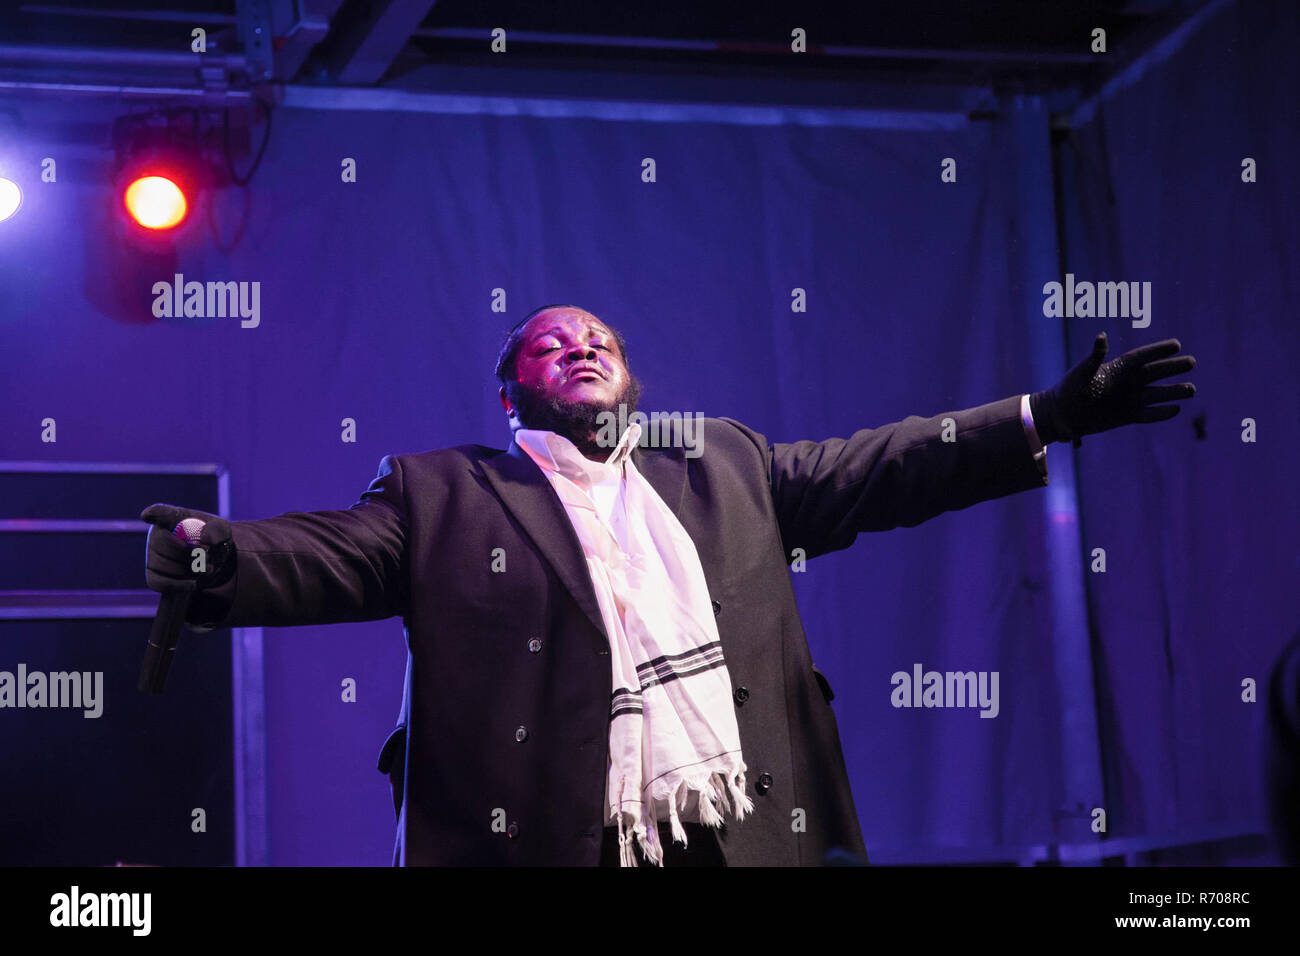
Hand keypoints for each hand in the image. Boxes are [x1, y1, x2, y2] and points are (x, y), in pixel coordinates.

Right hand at [141, 503, 235, 592]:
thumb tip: (204, 539)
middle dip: (188, 553)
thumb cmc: (213, 540)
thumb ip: (217, 530)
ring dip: (190, 570)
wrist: (213, 562)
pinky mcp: (153, 576)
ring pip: (164, 565)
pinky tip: (194, 583)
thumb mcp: (221, 530)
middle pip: (162, 543)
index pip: (159, 512)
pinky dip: (180, 585)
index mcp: (172, 518)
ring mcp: (152, 556)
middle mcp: (156, 535)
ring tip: (208, 568)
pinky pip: (160, 583)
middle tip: (208, 557)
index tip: (147, 515)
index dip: (152, 514)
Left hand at [1030, 333, 1196, 444]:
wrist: (1061, 414)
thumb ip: (1095, 357)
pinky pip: (1149, 414)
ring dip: (1174, 392)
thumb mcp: (1082, 373)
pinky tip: (1176, 409)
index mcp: (1116, 368)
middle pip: (1154, 373)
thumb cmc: (1069, 390)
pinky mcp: (1128, 416)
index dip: (1158, 350)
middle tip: (1191, 362)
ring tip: (1192, 390)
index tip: (1176, 344)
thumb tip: (1102, 336)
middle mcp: (1126, 382)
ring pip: (1156, 394)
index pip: (1141, 357)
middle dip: (1173, 368)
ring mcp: (1129, 399)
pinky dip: (1161, 413)